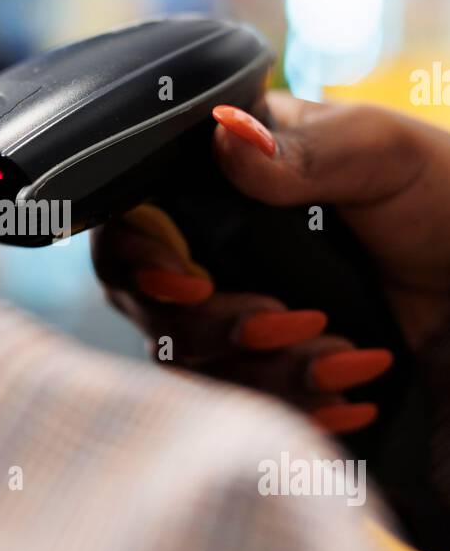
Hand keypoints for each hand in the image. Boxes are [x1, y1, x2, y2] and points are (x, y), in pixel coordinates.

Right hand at [92, 93, 449, 433]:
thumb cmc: (443, 197)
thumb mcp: (382, 155)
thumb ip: (303, 148)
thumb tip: (226, 138)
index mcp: (219, 186)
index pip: (131, 226)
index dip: (140, 261)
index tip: (192, 282)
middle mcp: (212, 256)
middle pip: (151, 310)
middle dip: (215, 328)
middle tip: (293, 322)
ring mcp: (237, 320)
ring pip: (197, 370)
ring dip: (269, 374)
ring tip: (348, 358)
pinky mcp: (270, 376)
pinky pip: (248, 411)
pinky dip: (298, 412)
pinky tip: (353, 400)